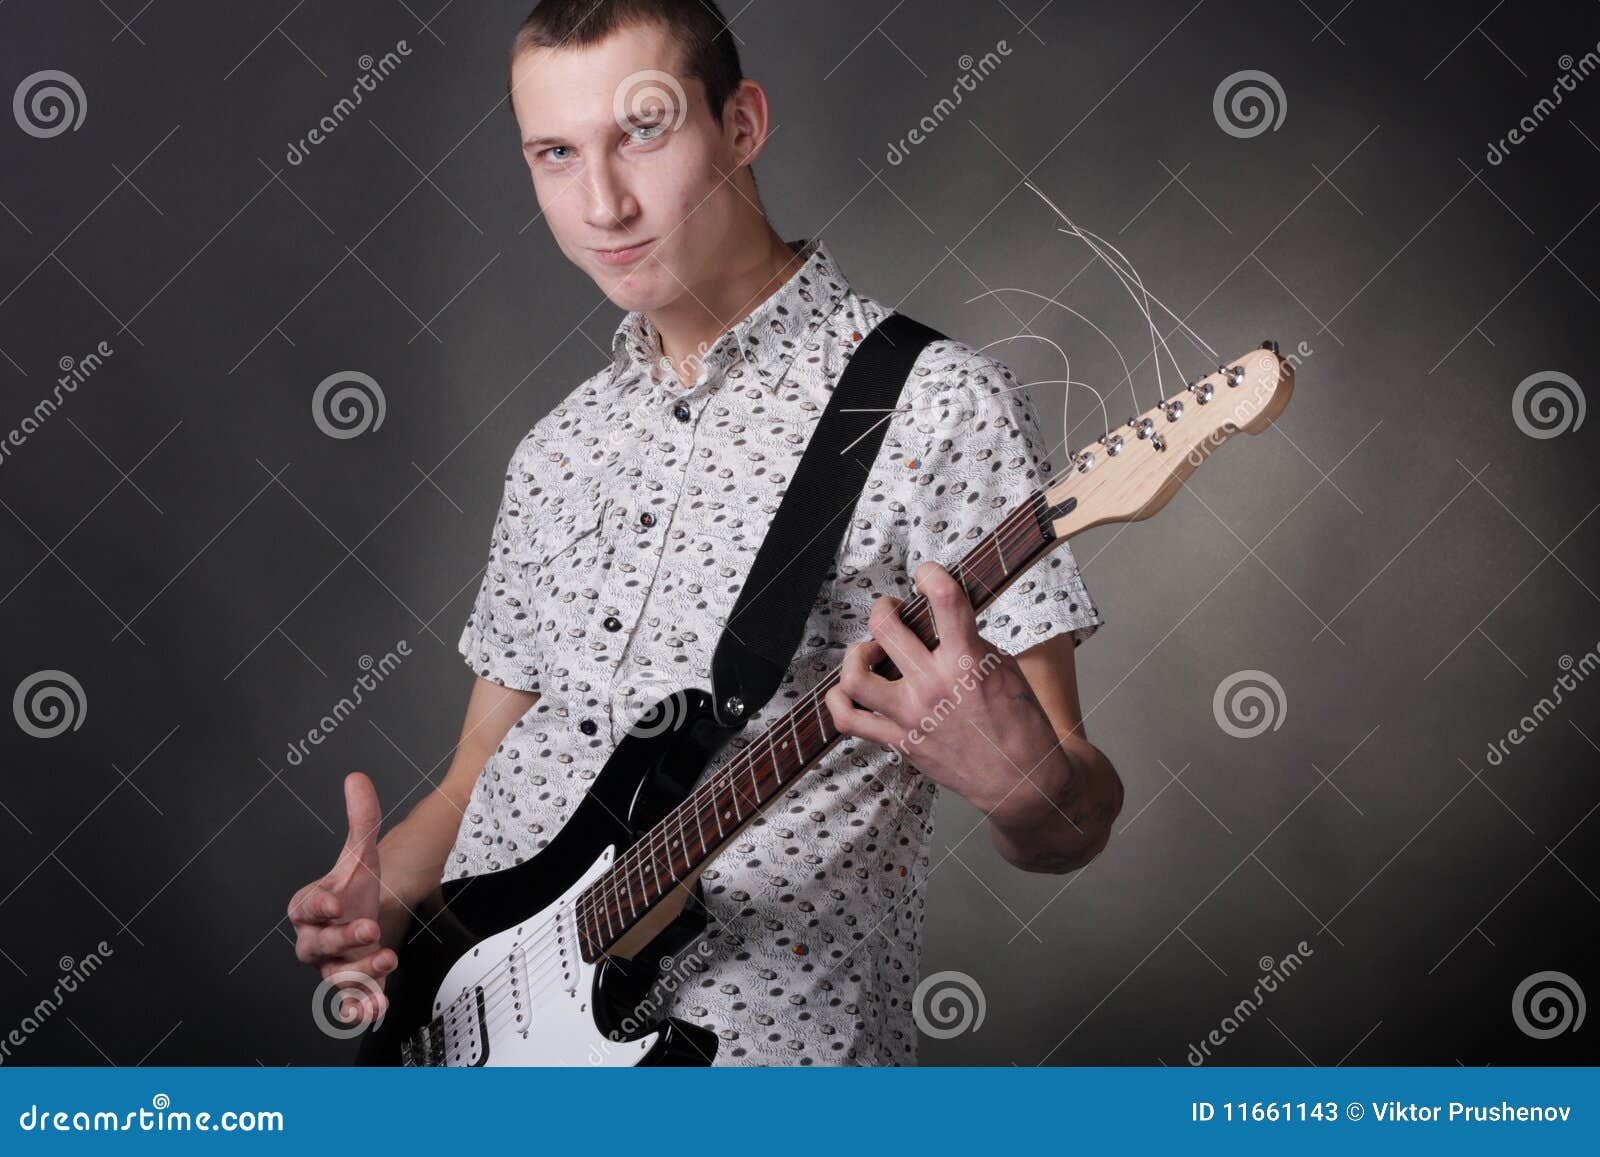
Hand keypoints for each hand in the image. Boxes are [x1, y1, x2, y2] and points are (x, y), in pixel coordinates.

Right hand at [287, 771, 394, 1026]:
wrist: (370, 914)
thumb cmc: (355, 887)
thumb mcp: (361, 852)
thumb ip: (360, 818)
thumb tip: (357, 779)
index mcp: (310, 905)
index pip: (305, 906)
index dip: (317, 904)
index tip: (333, 901)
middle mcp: (316, 938)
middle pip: (317, 944)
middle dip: (342, 937)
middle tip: (368, 927)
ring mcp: (332, 963)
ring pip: (334, 975)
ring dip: (356, 975)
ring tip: (383, 963)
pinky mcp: (351, 983)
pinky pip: (349, 1000)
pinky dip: (360, 1006)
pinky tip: (375, 1009)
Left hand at [823, 562, 1070, 818]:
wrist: (1021, 779)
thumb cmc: (1019, 722)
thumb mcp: (1004, 667)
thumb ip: (969, 639)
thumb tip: (939, 615)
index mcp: (967, 662)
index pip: (944, 597)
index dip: (930, 573)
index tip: (927, 574)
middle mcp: (934, 686)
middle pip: (885, 627)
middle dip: (885, 608)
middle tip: (894, 611)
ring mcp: (911, 716)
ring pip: (855, 674)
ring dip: (857, 652)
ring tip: (872, 651)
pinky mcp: (900, 741)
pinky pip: (848, 719)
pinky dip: (838, 699)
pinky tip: (850, 688)